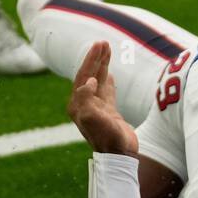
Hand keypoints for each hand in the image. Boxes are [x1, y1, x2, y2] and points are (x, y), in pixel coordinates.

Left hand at [67, 41, 137, 156]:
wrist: (119, 155)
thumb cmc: (106, 138)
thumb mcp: (93, 117)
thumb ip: (86, 97)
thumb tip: (89, 81)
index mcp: (78, 104)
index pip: (83, 76)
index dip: (90, 60)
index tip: (99, 46)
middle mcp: (85, 105)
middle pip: (89, 75)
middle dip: (95, 58)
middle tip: (103, 43)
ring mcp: (97, 108)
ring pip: (98, 81)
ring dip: (102, 65)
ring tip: (107, 49)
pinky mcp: (108, 113)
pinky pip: (106, 92)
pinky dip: (108, 80)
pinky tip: (109, 73)